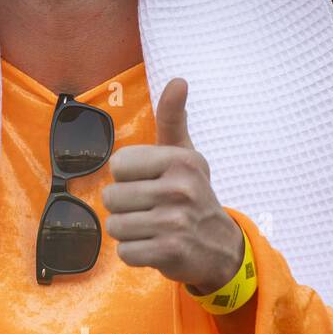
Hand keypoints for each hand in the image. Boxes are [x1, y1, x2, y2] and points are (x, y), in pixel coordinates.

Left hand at [101, 78, 243, 294]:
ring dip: (129, 231)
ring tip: (153, 228)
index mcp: (180, 160)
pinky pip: (125, 251)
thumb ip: (173, 118)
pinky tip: (156, 247)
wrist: (221, 247)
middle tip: (152, 210)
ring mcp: (176, 221)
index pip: (117, 165)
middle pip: (111, 197)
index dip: (126, 177)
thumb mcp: (185, 154)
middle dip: (125, 208)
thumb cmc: (192, 193)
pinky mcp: (170, 252)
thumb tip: (178, 80)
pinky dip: (135, 253)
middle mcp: (180, 188)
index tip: (150, 183)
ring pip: (115, 225)